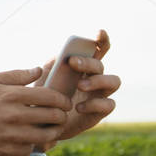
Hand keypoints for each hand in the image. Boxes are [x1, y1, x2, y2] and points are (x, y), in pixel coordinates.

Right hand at [0, 66, 71, 155]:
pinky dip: (35, 145)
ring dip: (53, 132)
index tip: (64, 101)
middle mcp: (12, 115)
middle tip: (61, 115)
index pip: (49, 96)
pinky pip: (30, 149)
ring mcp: (8, 135)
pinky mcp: (4, 151)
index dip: (62, 99)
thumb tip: (38, 70)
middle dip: (61, 115)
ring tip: (52, 128)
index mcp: (9, 95)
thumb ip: (14, 75)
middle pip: (52, 116)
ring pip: (45, 135)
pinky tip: (32, 138)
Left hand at [34, 29, 119, 145]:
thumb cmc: (46, 95)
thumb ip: (54, 64)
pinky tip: (78, 107)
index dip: (102, 39)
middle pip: (101, 65)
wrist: (41, 122)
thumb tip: (64, 55)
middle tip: (73, 63)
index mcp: (84, 66)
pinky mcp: (99, 113)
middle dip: (88, 62)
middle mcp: (96, 78)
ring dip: (98, 80)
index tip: (99, 32)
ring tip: (80, 85)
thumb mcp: (46, 77)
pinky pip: (108, 105)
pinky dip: (94, 104)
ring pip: (114, 81)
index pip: (99, 49)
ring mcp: (99, 95)